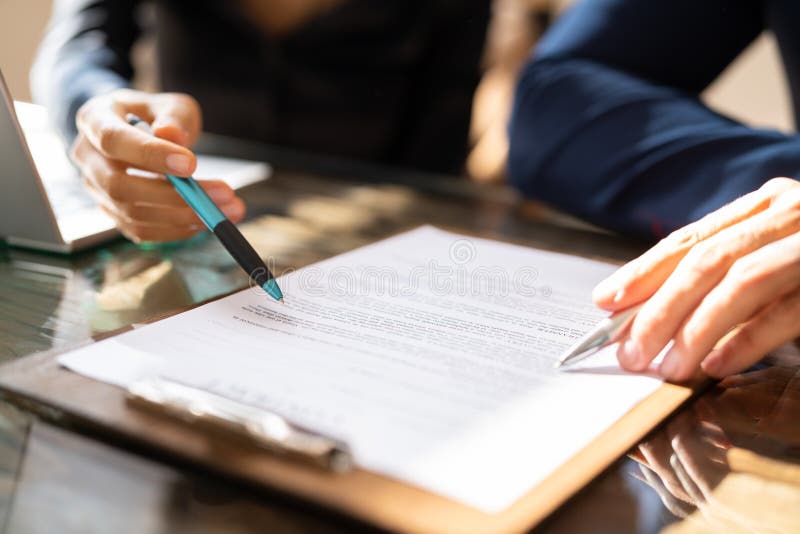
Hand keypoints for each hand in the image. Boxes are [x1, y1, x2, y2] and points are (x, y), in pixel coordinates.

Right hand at [71, 89, 244, 242]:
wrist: (134, 130)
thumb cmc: (154, 115)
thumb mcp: (169, 105)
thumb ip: (174, 118)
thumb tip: (173, 137)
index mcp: (93, 120)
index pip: (113, 141)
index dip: (150, 155)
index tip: (191, 165)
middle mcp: (87, 158)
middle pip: (120, 186)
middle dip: (175, 196)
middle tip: (223, 195)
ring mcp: (96, 190)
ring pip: (132, 214)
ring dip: (183, 216)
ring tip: (227, 210)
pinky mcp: (113, 213)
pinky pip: (141, 231)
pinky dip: (176, 230)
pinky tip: (205, 220)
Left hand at [592, 178, 799, 379]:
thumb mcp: (776, 249)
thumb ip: (725, 269)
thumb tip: (650, 310)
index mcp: (765, 206)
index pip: (690, 239)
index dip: (643, 272)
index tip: (605, 301)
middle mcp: (787, 214)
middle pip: (705, 261)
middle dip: (659, 309)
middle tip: (630, 353)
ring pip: (741, 282)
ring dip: (695, 329)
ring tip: (667, 367)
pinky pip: (788, 310)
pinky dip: (748, 340)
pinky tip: (716, 366)